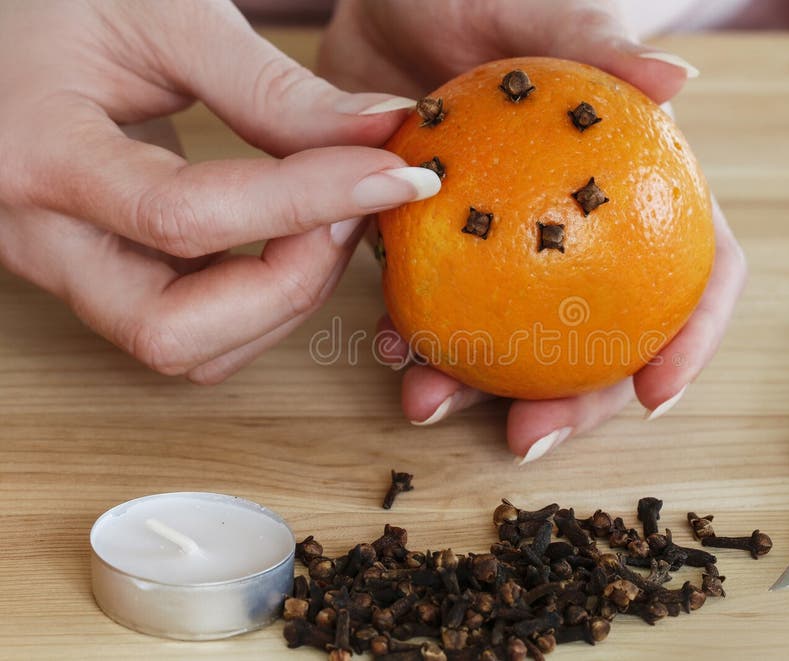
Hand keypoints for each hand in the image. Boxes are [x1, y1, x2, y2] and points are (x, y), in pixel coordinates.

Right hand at [0, 0, 438, 382]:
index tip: (394, 175)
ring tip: (327, 222)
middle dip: (287, 288)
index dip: (307, 201)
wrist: (8, 33)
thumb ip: (272, 88)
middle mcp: (37, 238)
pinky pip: (189, 333)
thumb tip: (383, 134)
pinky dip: (258, 305)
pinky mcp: (97, 280)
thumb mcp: (165, 15)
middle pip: (171, 332)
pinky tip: (291, 242)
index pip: (185, 216)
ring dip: (279, 305)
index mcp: (37, 154)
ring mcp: (63, 271)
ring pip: (185, 350)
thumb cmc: (66, 4)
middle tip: (350, 216)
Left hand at [321, 1, 746, 460]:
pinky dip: (419, 343)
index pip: (697, 265)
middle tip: (530, 436)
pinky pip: (440, 314)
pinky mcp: (444, 252)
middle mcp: (580, 230)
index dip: (692, 336)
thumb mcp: (527, 9)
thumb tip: (685, 78)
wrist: (378, 7)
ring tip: (428, 403)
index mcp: (632, 181)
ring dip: (481, 390)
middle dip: (576, 400)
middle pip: (606, 336)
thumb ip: (598, 42)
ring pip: (518, 342)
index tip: (657, 395)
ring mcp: (509, 249)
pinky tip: (391, 351)